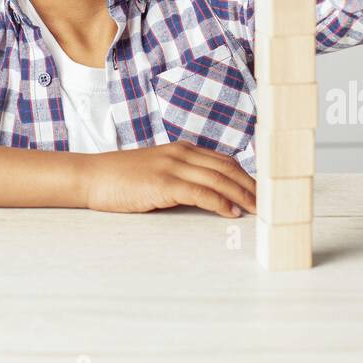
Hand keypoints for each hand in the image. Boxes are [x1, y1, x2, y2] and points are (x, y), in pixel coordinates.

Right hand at [82, 142, 256, 216]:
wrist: (92, 177)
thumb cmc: (121, 179)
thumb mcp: (156, 172)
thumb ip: (180, 177)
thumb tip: (207, 196)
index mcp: (181, 149)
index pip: (223, 160)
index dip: (246, 176)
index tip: (261, 191)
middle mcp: (181, 153)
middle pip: (227, 168)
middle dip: (251, 186)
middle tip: (269, 202)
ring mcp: (172, 166)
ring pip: (218, 179)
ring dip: (242, 195)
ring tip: (258, 210)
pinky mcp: (164, 183)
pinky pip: (201, 192)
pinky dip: (220, 203)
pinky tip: (231, 213)